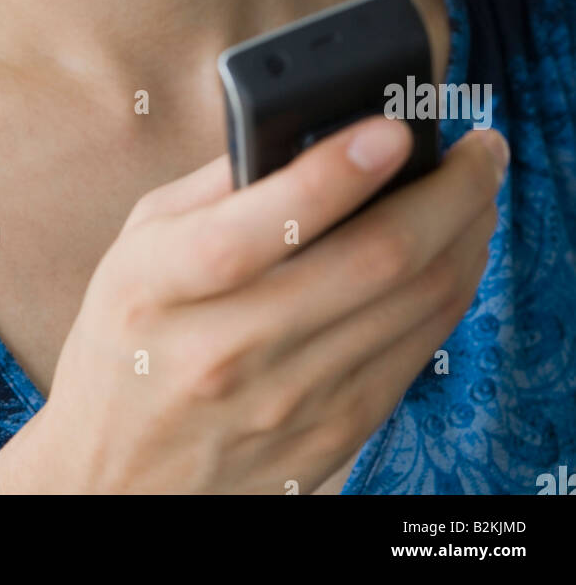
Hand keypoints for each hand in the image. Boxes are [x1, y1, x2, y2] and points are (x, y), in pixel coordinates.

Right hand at [0, 115, 506, 494]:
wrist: (122, 474)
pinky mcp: (332, 433)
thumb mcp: (137, 243)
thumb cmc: (129, 337)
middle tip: (477, 149)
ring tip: (476, 189)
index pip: (262, 225)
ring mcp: (288, 400)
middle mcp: (228, 348)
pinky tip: (455, 251)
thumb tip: (308, 125)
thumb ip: (215, 183)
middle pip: (372, 262)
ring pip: (413, 304)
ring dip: (465, 235)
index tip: (392, 127)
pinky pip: (417, 351)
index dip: (338, 171)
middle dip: (447, 192)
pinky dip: (450, 290)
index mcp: (164, 284)